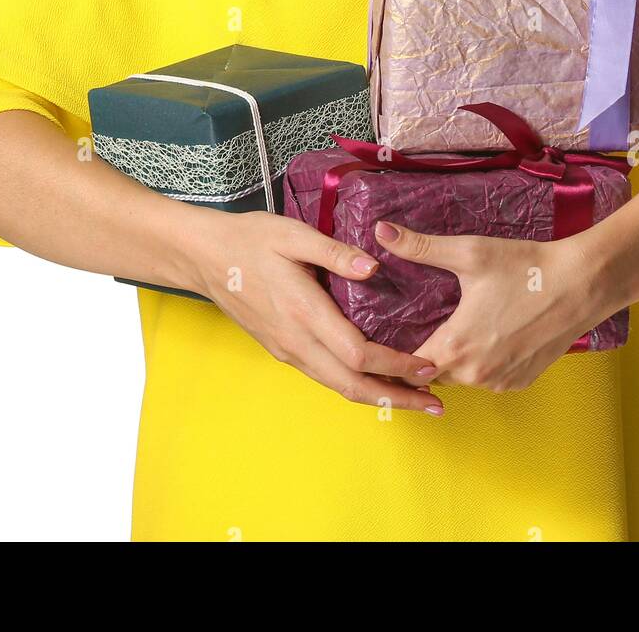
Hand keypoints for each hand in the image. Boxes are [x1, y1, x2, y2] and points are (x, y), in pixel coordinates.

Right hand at [194, 210, 445, 415]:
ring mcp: (288, 351)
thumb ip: (334, 252)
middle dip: (396, 398)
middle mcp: (296, 342)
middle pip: (352, 386)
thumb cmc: (249, 240)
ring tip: (414, 398)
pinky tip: (375, 378)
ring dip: (378, 396)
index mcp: (304, 313)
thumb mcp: (292, 234)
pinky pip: (325, 376)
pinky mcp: (283, 350)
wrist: (204, 258)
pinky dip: (356, 384)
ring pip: (338, 387)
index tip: (428, 365)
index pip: (358, 354)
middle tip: (435, 403)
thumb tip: (374, 267)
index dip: (396, 366)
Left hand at [373, 219, 605, 391]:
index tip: (388, 340)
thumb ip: (420, 247)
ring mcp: (500, 381)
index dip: (395, 355)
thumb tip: (381, 232)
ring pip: (462, 378)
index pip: (408, 367)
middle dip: (425, 355)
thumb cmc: (525, 267)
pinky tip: (488, 335)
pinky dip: (483, 364)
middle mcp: (476, 374)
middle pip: (434, 374)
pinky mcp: (521, 381)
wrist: (582, 284)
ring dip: (455, 359)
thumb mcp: (469, 253)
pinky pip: (488, 379)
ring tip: (455, 327)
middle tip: (423, 326)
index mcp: (456, 346)